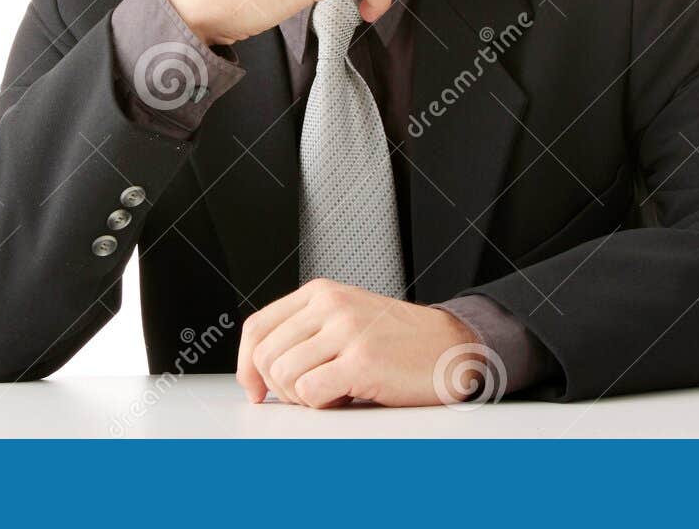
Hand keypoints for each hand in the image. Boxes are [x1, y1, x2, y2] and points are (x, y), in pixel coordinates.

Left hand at [236, 278, 498, 407]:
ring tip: (332, 392)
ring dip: (302, 397)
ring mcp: (346, 330)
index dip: (247, 364)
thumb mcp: (346, 318)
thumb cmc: (398, 340)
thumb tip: (259, 369)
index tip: (255, 388)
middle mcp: (330, 305)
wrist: (451, 346)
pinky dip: (321, 404)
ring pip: (284, 375)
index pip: (257, 327)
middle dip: (277, 387)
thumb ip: (307, 331)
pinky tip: (345, 396)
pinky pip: (311, 391)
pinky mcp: (362, 360)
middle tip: (305, 396)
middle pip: (266, 355)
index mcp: (321, 293)